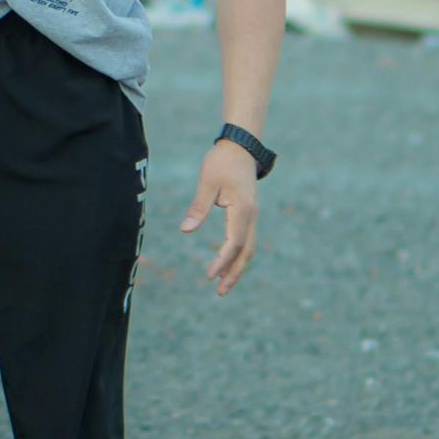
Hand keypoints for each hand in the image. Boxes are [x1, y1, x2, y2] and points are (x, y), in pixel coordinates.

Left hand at [180, 141, 259, 295]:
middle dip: (234, 273)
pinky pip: (246, 240)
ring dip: (237, 267)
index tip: (209, 275)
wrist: (241, 147)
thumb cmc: (222, 162)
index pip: (234, 242)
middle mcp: (251, 216)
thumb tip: (185, 230)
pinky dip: (238, 255)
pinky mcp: (248, 214)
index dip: (222, 261)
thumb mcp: (207, 182)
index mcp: (242, 209)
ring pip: (248, 248)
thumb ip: (198, 207)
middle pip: (246, 252)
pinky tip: (227, 263)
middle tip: (220, 292)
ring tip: (223, 284)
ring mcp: (252, 216)